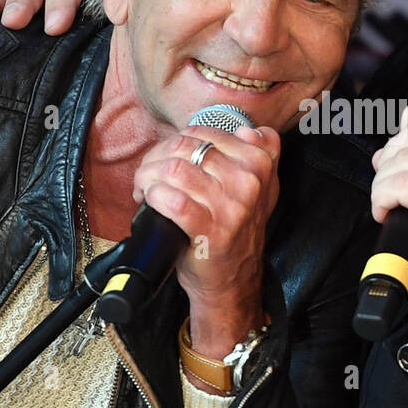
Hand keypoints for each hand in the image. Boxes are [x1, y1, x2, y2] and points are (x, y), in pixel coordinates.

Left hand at [132, 125, 281, 360]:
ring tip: (146, 189)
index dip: (178, 142)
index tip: (171, 159)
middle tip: (150, 176)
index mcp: (260, 162)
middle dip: (157, 158)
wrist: (233, 279)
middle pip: (185, 147)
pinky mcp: (209, 229)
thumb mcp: (261, 188)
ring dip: (148, 177)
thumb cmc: (237, 231)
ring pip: (174, 169)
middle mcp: (250, 181)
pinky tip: (150, 202)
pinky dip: (152, 196)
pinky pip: (170, 198)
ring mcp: (230, 205)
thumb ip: (261, 154)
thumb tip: (248, 128)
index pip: (204, 132)